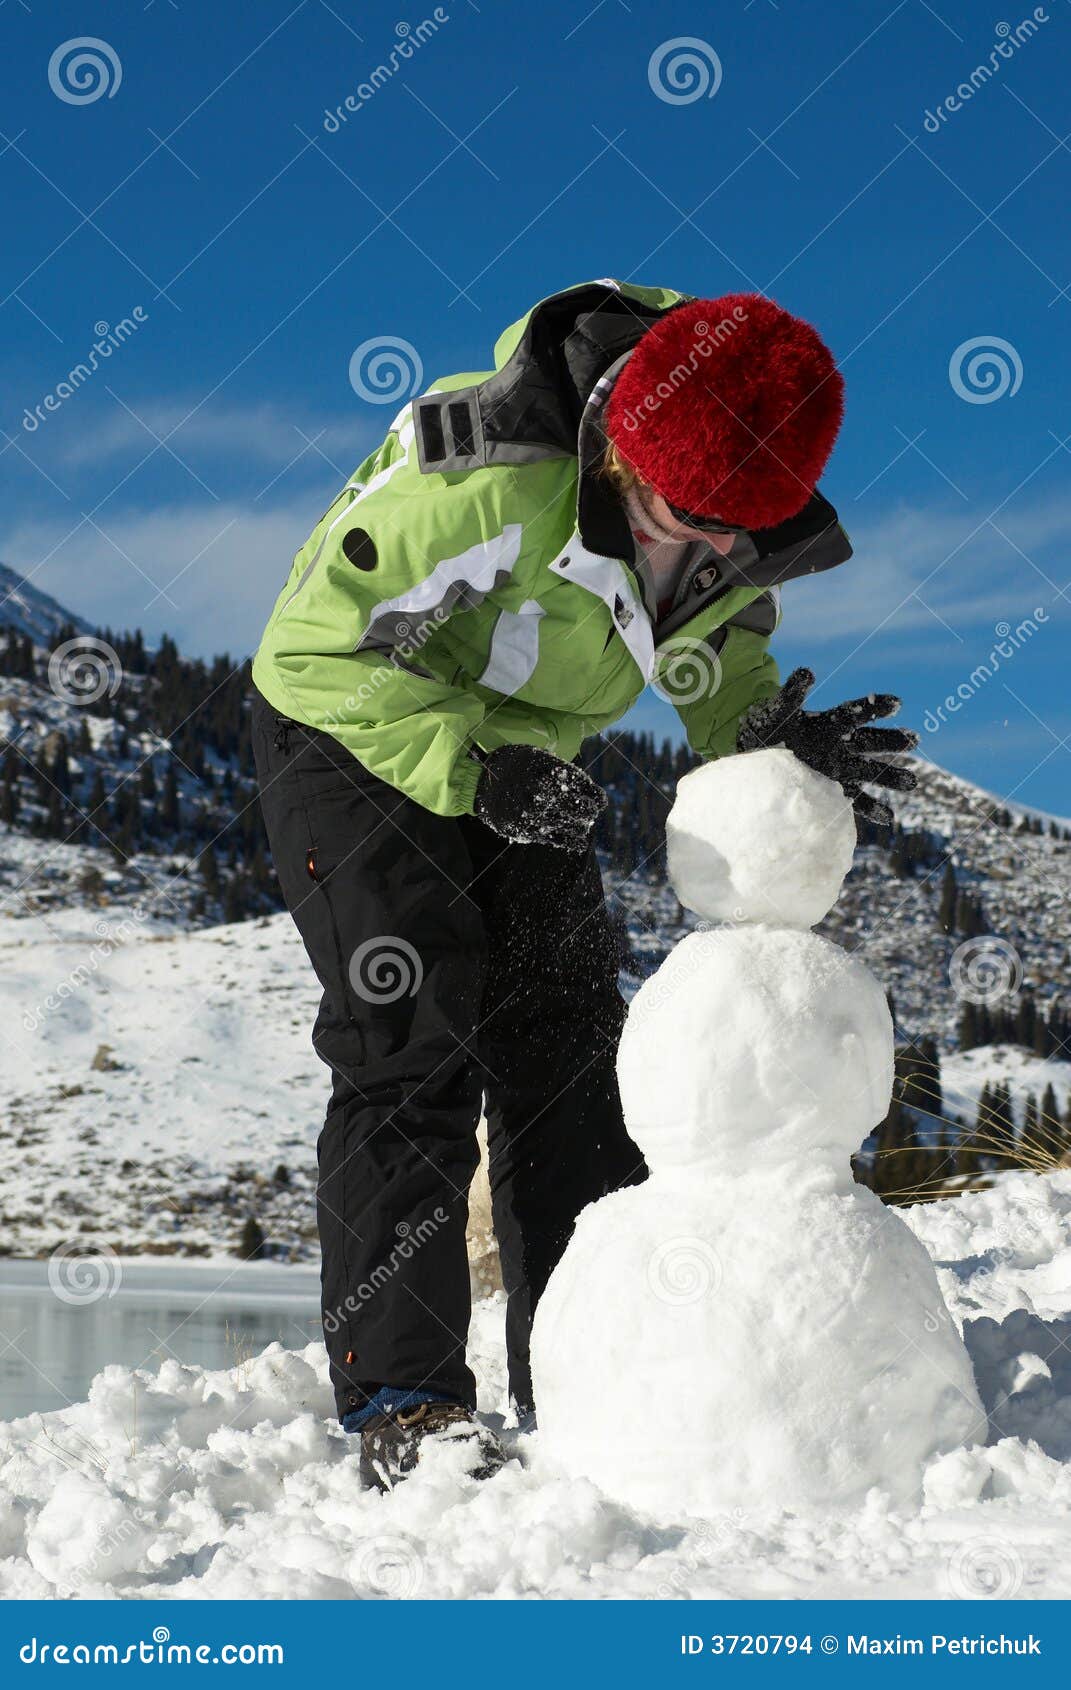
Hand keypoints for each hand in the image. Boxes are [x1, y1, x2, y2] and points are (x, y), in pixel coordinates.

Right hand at [474, 744, 605, 849]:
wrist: (480, 781)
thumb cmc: (515, 767)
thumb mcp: (536, 757)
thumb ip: (559, 769)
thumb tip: (586, 789)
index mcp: (545, 768)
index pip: (578, 783)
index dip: (593, 794)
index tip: (601, 801)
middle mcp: (538, 789)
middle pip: (574, 804)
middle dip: (588, 811)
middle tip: (593, 814)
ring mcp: (530, 810)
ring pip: (565, 822)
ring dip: (580, 826)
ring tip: (584, 827)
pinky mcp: (523, 827)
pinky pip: (551, 837)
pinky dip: (568, 841)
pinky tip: (578, 842)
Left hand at [736, 667, 917, 827]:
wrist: (756, 750)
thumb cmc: (768, 725)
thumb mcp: (778, 708)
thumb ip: (792, 693)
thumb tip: (807, 672)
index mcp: (829, 723)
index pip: (856, 713)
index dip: (875, 708)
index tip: (897, 703)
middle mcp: (840, 745)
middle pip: (869, 742)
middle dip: (891, 742)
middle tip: (914, 739)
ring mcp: (838, 768)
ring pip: (869, 771)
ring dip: (890, 777)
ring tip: (912, 782)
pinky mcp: (832, 788)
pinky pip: (854, 799)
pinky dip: (870, 808)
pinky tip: (888, 818)